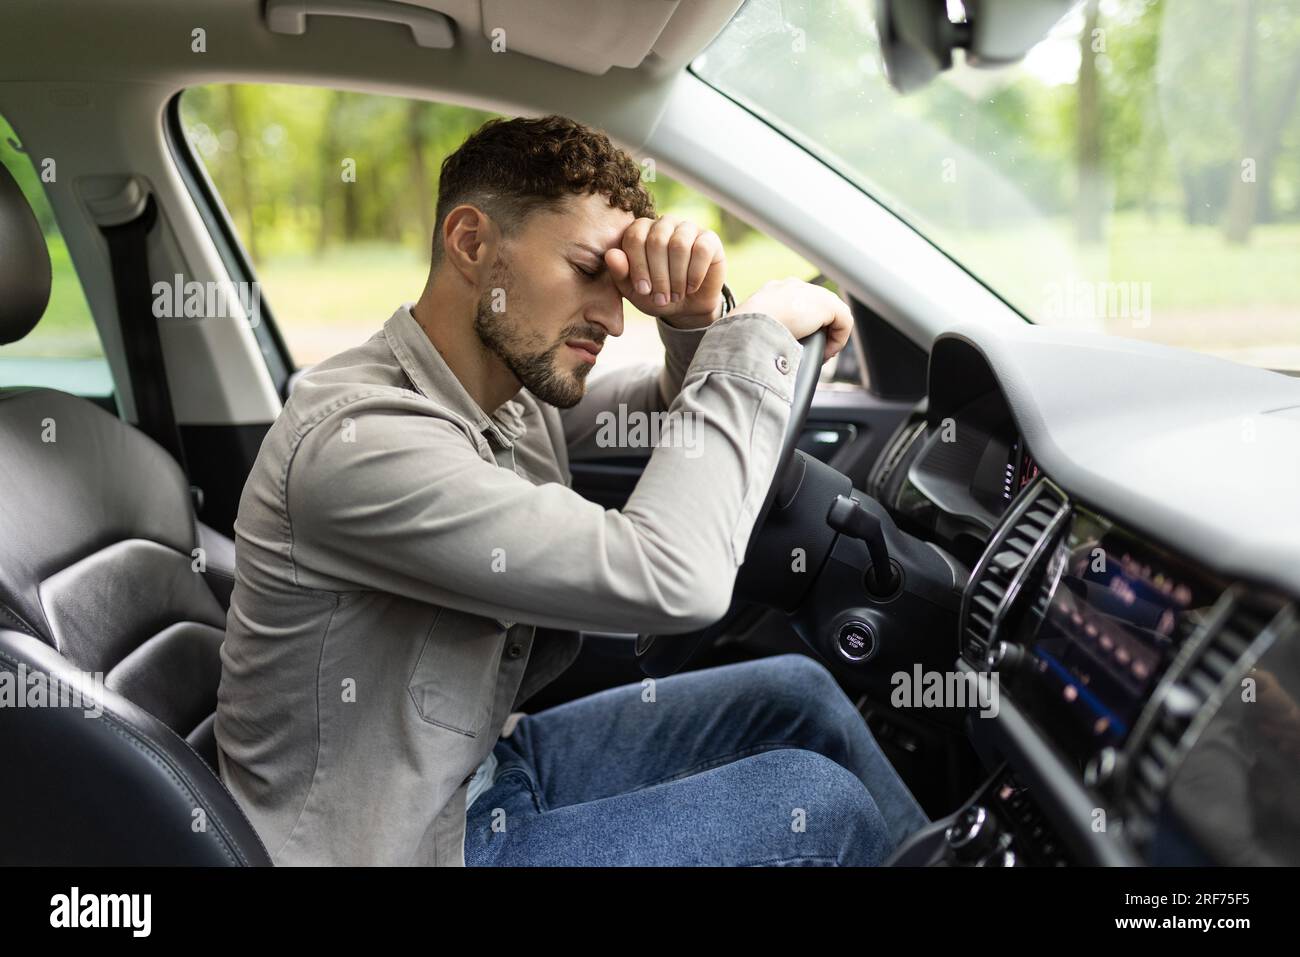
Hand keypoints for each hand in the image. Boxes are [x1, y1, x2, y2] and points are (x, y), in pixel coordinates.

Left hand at [605, 215, 725, 327]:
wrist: (685, 306)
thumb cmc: (655, 294)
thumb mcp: (633, 290)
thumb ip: (619, 272)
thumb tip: (611, 255)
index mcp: (641, 230)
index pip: (635, 237)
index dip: (637, 266)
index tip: (643, 290)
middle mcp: (664, 223)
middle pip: (657, 241)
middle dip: (658, 276)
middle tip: (661, 298)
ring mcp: (688, 228)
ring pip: (679, 244)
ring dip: (676, 277)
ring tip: (675, 295)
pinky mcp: (710, 239)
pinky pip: (702, 249)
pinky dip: (695, 273)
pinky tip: (691, 287)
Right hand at [735, 278, 852, 362]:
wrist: (752, 324)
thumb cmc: (744, 331)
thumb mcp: (751, 329)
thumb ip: (762, 331)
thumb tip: (763, 349)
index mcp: (773, 290)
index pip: (795, 305)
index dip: (801, 326)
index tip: (795, 343)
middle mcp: (794, 287)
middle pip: (816, 310)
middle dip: (818, 332)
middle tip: (812, 353)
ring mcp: (812, 293)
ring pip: (832, 316)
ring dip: (829, 338)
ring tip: (821, 356)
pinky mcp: (828, 305)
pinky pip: (843, 324)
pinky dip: (837, 342)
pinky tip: (826, 354)